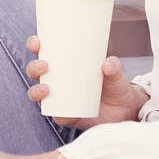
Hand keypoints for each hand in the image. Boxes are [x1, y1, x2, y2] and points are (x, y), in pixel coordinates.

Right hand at [25, 34, 143, 130]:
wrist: (124, 108)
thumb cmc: (114, 84)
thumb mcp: (116, 72)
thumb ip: (114, 66)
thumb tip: (107, 64)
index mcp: (63, 63)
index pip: (42, 51)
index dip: (34, 45)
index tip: (37, 42)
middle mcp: (56, 80)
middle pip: (35, 72)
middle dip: (34, 67)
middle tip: (44, 65)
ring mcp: (59, 98)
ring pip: (38, 94)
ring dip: (36, 91)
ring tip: (46, 88)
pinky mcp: (67, 116)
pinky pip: (57, 116)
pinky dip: (57, 115)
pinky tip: (59, 114)